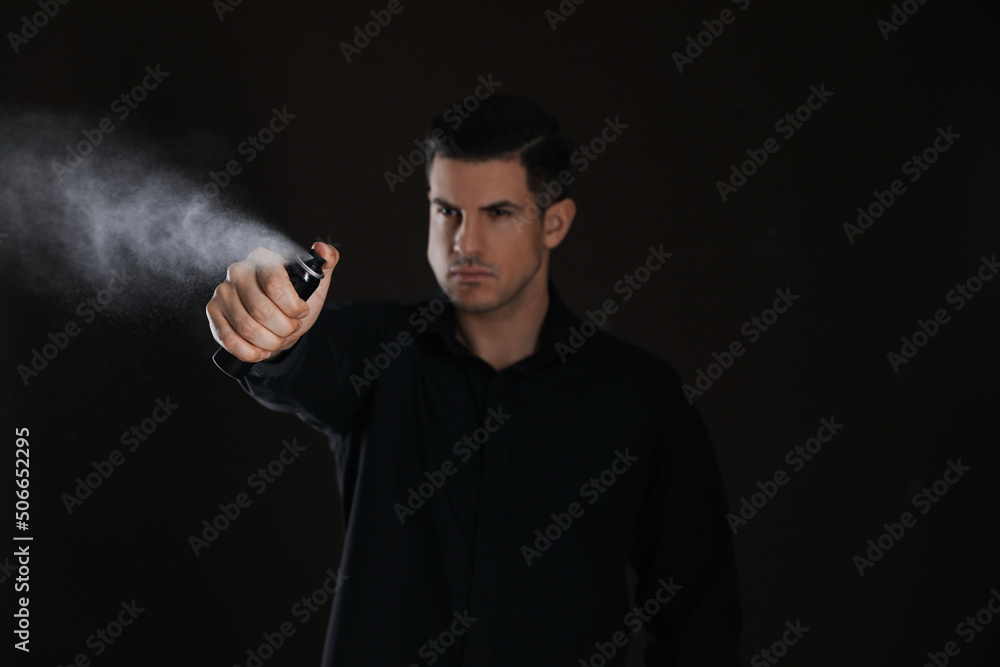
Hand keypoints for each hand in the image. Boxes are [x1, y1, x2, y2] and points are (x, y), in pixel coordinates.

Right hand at [206, 241, 339, 361]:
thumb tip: (322, 249)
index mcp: (264, 257)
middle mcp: (238, 270)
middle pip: (261, 310)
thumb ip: (327, 261)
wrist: (279, 322)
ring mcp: (222, 291)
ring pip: (246, 327)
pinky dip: (250, 351)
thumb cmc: (297, 299)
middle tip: (291, 330)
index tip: (302, 313)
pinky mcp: (213, 311)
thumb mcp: (317, 282)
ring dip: (269, 342)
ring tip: (279, 340)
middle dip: (283, 328)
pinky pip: (229, 339)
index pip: (275, 284)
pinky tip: (261, 351)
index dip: (292, 306)